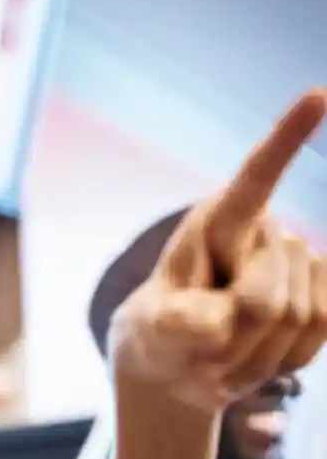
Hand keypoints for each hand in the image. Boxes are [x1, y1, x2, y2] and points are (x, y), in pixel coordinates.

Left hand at [110, 88, 326, 411]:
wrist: (181, 362)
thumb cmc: (158, 335)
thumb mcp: (150, 332)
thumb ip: (177, 326)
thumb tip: (217, 325)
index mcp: (214, 224)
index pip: (255, 180)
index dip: (286, 140)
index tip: (317, 95)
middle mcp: (262, 233)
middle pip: (268, 295)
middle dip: (233, 334)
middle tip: (201, 342)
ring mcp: (298, 265)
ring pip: (298, 318)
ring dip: (254, 352)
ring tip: (221, 350)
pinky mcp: (323, 296)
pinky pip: (322, 329)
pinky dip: (283, 356)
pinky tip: (255, 353)